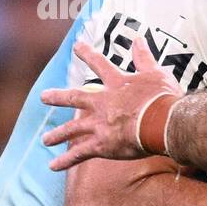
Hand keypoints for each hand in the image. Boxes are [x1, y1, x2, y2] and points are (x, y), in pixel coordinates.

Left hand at [42, 37, 181, 170]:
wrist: (162, 122)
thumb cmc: (162, 98)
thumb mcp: (156, 73)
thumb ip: (144, 57)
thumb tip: (138, 39)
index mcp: (117, 85)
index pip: (100, 65)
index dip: (88, 54)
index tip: (76, 46)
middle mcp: (102, 103)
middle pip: (75, 98)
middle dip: (58, 97)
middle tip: (44, 97)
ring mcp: (99, 124)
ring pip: (73, 129)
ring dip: (58, 135)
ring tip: (46, 140)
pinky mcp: (101, 144)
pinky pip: (79, 154)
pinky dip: (66, 160)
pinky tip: (52, 166)